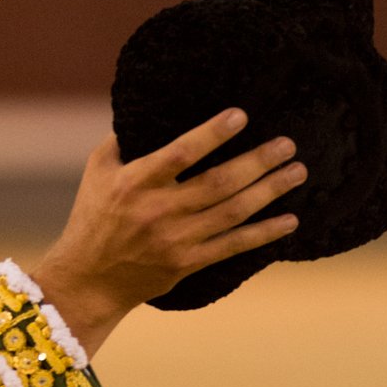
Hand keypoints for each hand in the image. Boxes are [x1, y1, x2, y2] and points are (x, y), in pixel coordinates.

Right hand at [32, 108, 305, 357]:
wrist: (88, 280)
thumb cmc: (93, 216)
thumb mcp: (98, 170)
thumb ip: (124, 139)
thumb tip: (154, 106)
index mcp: (135, 183)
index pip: (180, 154)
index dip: (212, 134)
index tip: (241, 116)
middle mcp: (158, 211)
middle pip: (219, 183)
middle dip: (258, 162)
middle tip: (288, 144)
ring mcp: (176, 240)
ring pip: (233, 212)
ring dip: (270, 191)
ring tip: (298, 172)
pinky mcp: (187, 263)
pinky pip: (233, 247)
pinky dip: (264, 233)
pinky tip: (290, 220)